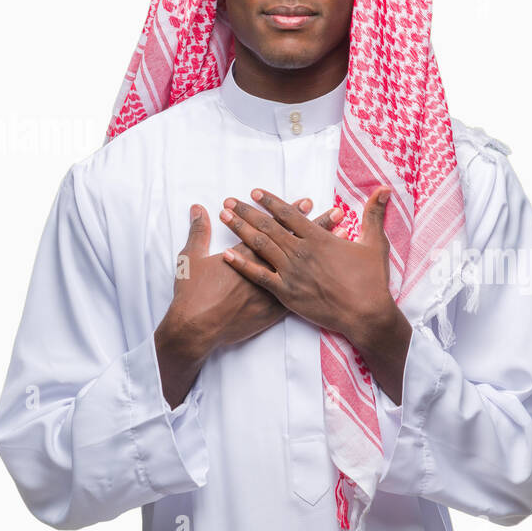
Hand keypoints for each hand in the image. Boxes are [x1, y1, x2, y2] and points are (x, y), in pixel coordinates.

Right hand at [156, 197, 338, 405]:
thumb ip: (198, 232)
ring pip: (302, 267)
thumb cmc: (192, 294)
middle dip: (315, 227)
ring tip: (340, 241)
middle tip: (334, 213)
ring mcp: (270, 290)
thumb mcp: (190, 259)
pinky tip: (331, 277)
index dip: (291, 215)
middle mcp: (262, 268)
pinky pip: (299, 295)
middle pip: (294, 244)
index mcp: (244, 254)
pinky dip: (316, 283)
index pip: (273, 229)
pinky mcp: (273, 311)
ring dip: (321, 253)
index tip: (307, 202)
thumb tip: (198, 209)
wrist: (196, 328)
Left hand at [218, 185, 397, 344]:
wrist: (367, 314)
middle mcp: (301, 251)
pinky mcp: (287, 293)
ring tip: (225, 217)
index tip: (254, 192)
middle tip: (229, 201)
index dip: (270, 201)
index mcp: (319, 238)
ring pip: (260, 246)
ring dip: (240, 230)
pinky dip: (242, 264)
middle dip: (246, 211)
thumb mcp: (376, 244)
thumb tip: (384, 189)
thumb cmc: (372, 281)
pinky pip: (259, 276)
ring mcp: (292, 272)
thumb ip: (374, 215)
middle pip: (268, 226)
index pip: (289, 214)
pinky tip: (227, 255)